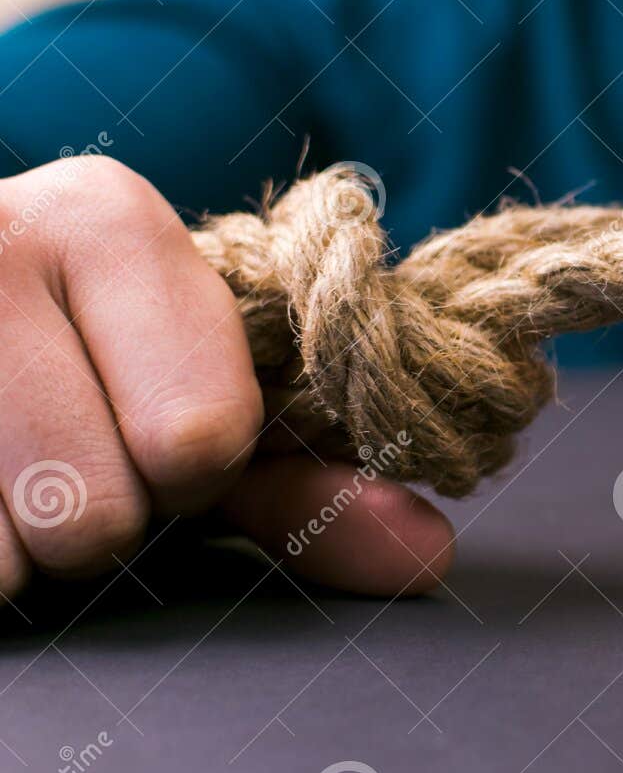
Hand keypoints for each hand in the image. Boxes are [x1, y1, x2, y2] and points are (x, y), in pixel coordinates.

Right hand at [0, 157, 453, 602]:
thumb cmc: (70, 363)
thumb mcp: (189, 404)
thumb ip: (306, 482)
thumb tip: (429, 553)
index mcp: (110, 217)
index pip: (203, 434)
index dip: (191, 471)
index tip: (151, 427)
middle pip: (102, 512)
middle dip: (95, 518)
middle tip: (58, 453)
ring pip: (7, 555)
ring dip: (11, 550)